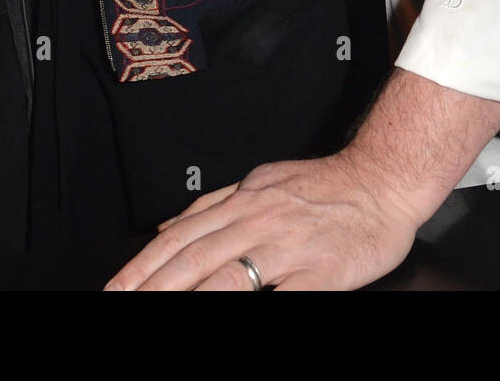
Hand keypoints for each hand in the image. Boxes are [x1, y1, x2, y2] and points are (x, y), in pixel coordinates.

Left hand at [103, 149, 418, 291]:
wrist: (383, 180)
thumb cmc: (323, 187)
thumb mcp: (260, 183)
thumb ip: (214, 206)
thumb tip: (167, 228)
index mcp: (242, 202)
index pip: (180, 236)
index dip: (143, 265)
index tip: (116, 289)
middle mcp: (258, 221)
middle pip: (194, 260)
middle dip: (153, 289)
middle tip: (124, 305)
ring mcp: (289, 247)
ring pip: (228, 280)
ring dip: (193, 301)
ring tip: (163, 316)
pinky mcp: (322, 272)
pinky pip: (284, 300)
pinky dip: (259, 308)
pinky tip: (240, 319)